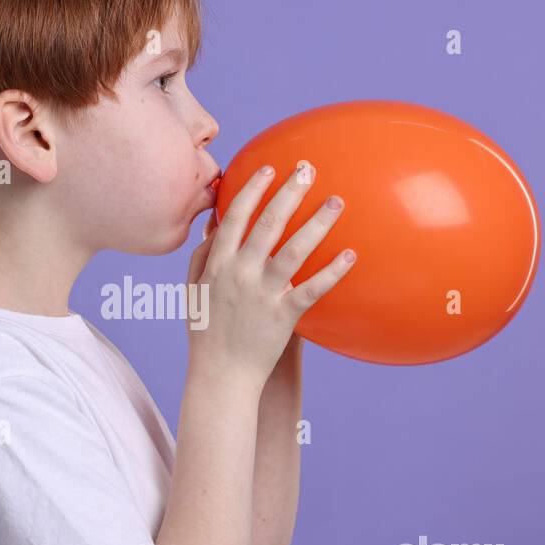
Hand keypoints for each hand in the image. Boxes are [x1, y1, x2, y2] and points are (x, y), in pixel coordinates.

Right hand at [184, 161, 354, 388]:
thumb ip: (202, 257)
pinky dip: (332, 272)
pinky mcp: (282, 316)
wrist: (220, 376)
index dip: (252, 189)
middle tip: (309, 170)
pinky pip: (312, 289)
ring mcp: (261, 294)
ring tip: (337, 202)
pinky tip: (350, 256)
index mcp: (217, 265)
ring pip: (293, 250)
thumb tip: (215, 227)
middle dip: (289, 192)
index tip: (269, 169)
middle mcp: (239, 274)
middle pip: (267, 224)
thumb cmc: (206, 334)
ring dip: (317, 222)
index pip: (235, 217)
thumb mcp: (194, 292)